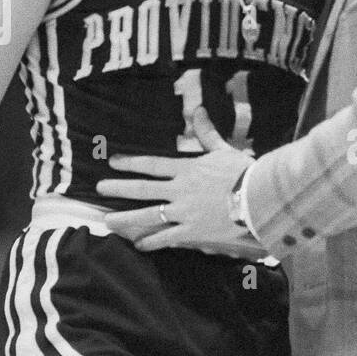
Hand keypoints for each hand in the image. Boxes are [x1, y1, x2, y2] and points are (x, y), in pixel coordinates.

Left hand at [96, 106, 267, 255]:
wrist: (256, 198)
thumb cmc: (243, 172)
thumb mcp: (223, 149)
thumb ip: (206, 133)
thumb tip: (197, 110)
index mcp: (186, 169)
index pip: (151, 164)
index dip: (130, 163)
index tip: (113, 162)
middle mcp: (179, 190)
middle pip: (142, 189)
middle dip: (118, 188)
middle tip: (99, 188)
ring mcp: (183, 212)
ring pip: (147, 215)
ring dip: (126, 217)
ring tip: (108, 220)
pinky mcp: (191, 231)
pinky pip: (166, 237)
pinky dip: (152, 242)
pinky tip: (139, 245)